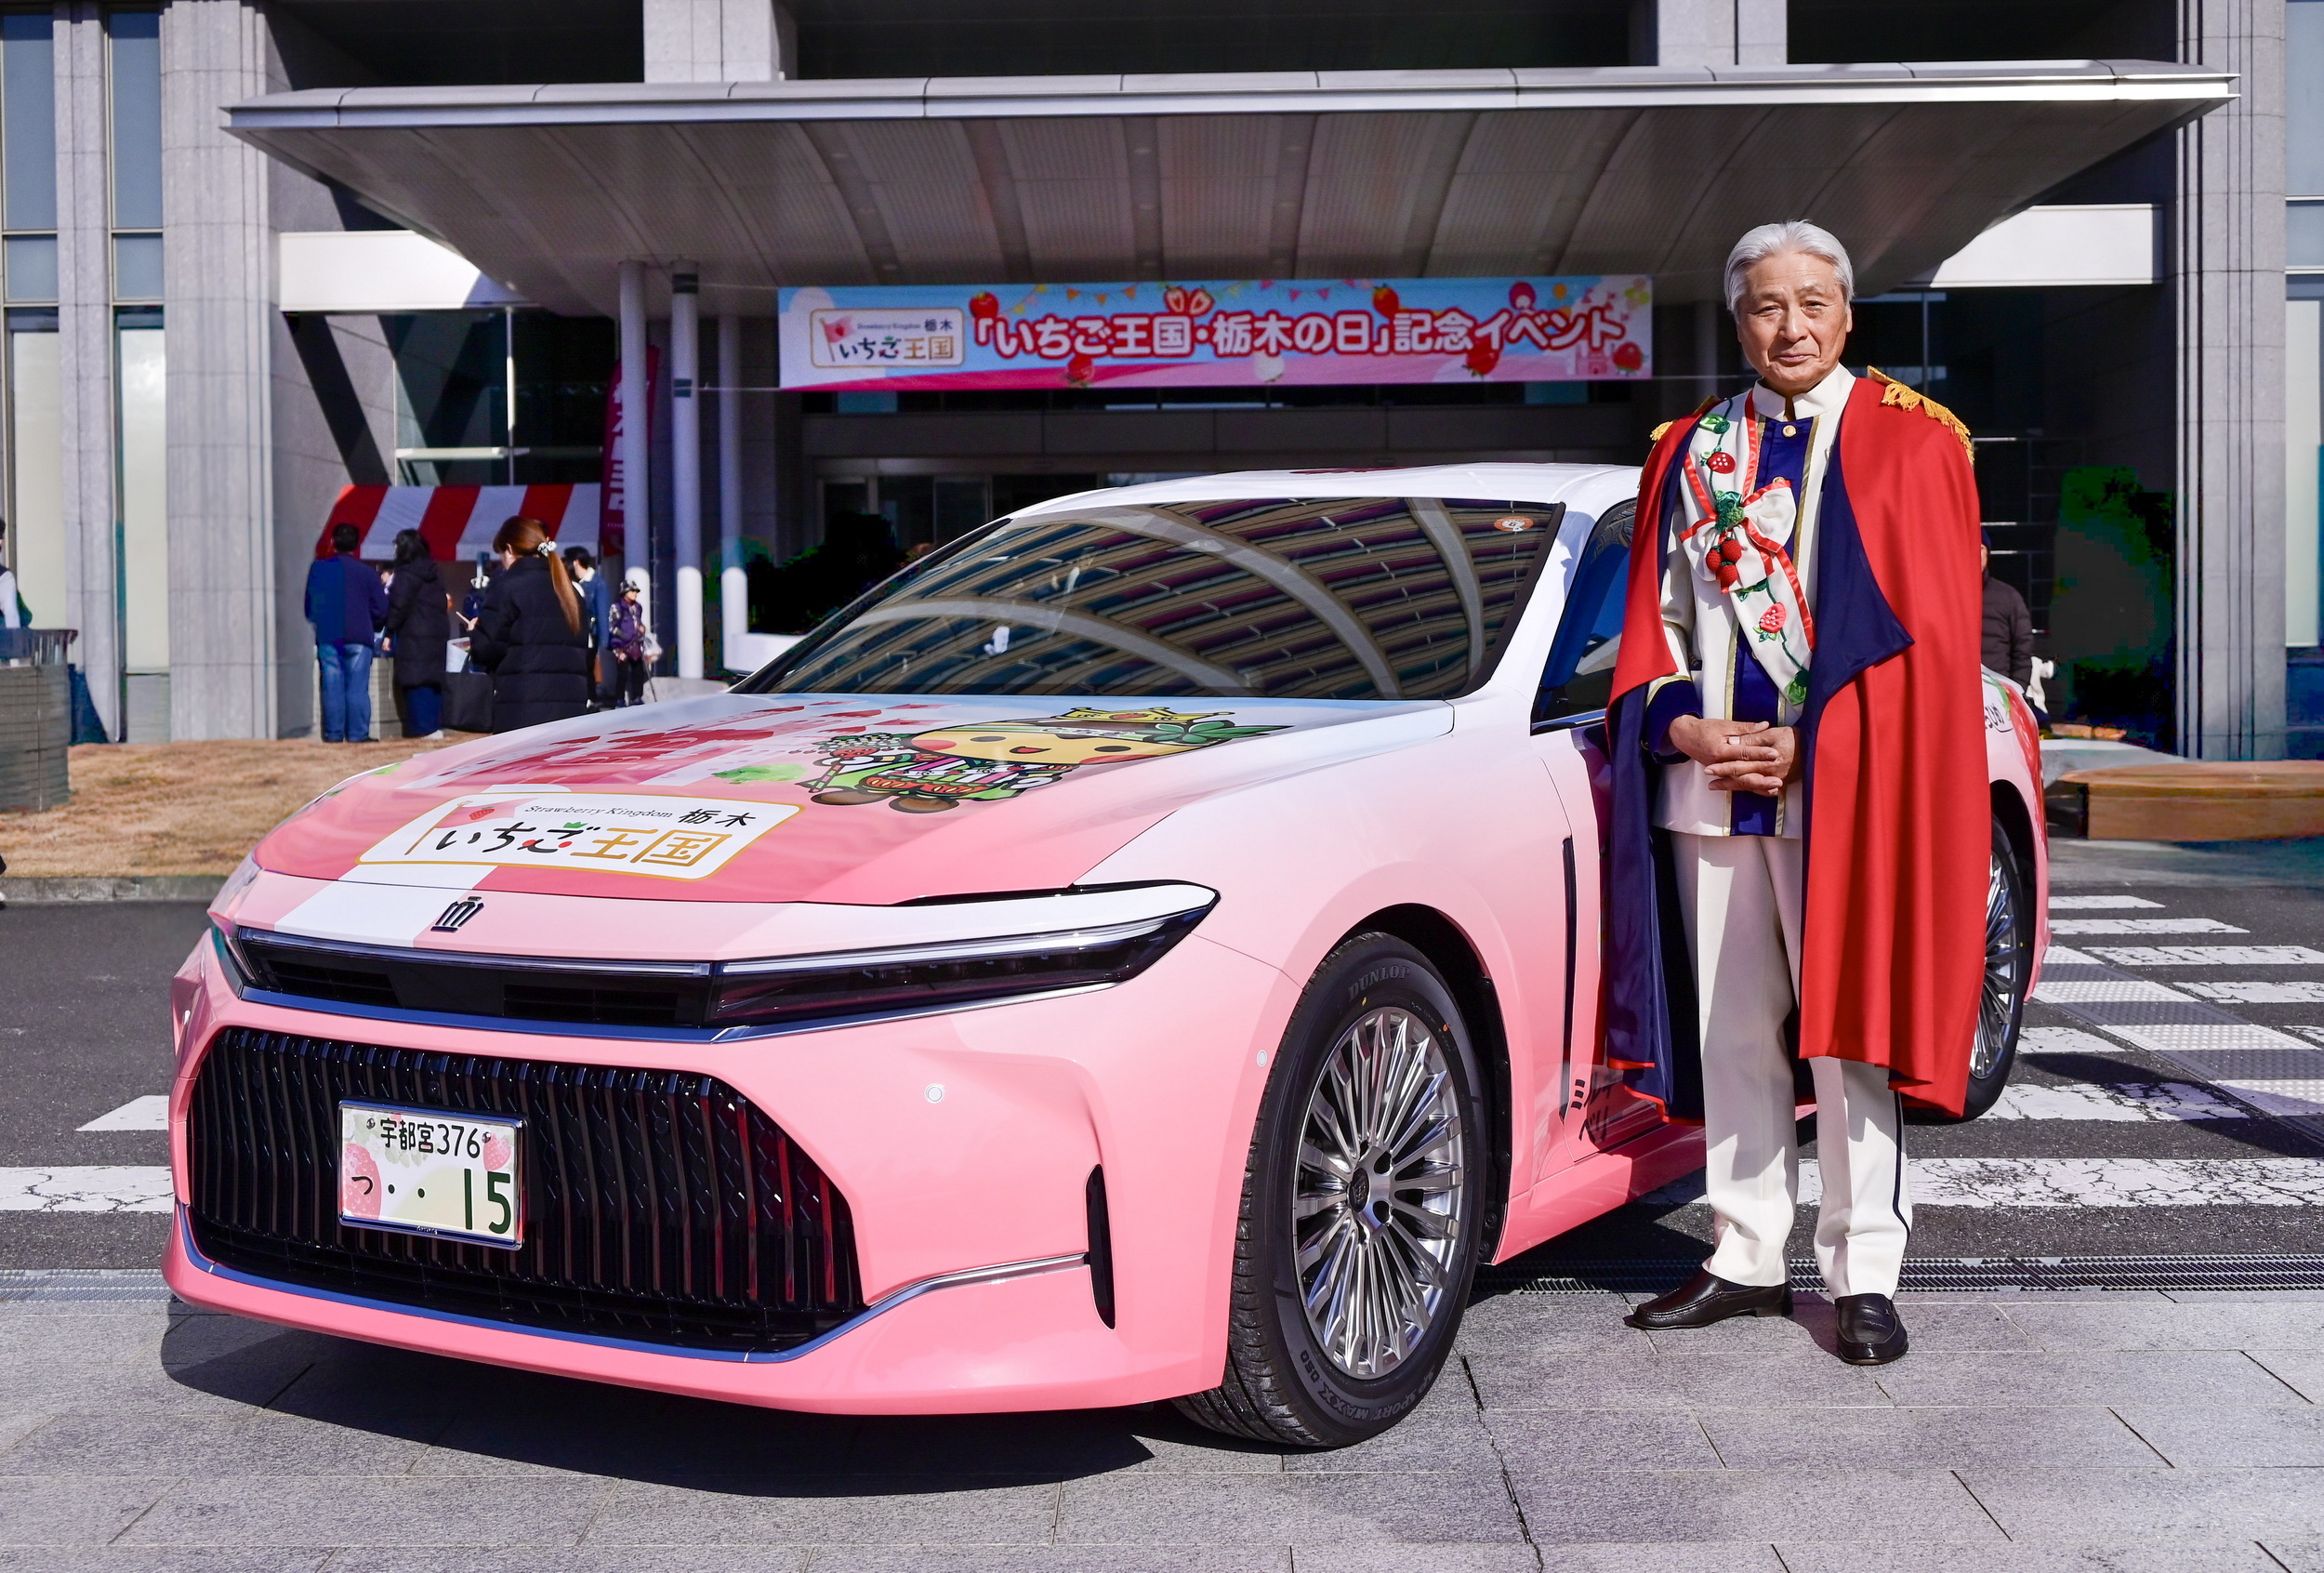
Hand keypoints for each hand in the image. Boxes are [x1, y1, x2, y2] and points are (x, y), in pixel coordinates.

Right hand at [1667, 716, 1798, 796]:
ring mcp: (1720, 771)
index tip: (1774, 754)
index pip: (1743, 752)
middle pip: (1743, 773)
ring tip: (1774, 789)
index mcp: (1720, 749)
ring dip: (1758, 787)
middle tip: (1778, 779)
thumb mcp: (1724, 725)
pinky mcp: (1721, 774)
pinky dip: (1751, 788)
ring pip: (1741, 782)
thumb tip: (1765, 725)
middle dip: (1762, 778)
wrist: (1685, 737)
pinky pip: (1738, 784)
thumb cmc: (1704, 729)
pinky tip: (1764, 790)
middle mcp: (1720, 763)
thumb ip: (1746, 728)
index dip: (1759, 753)